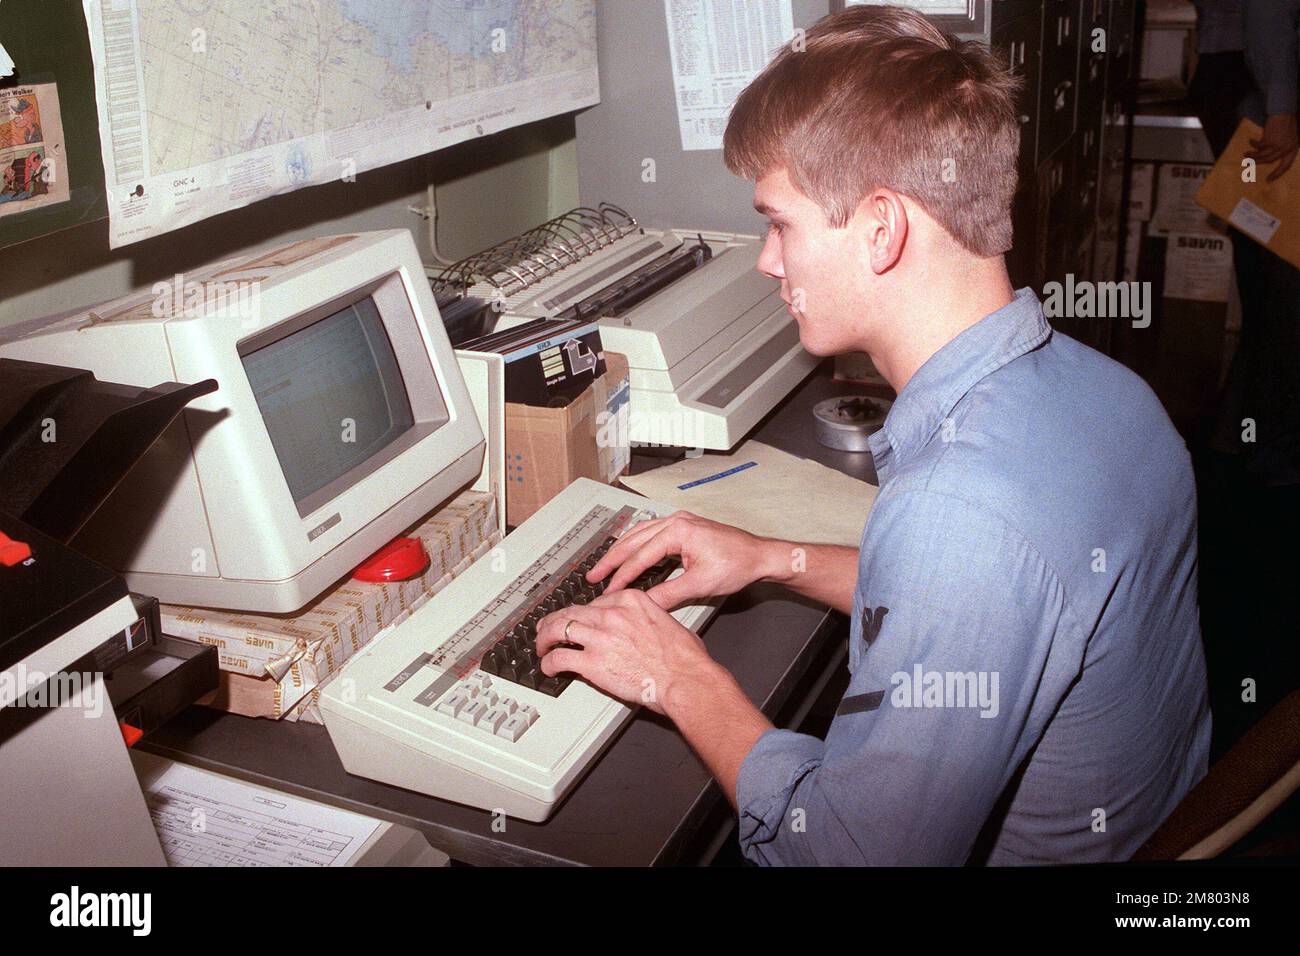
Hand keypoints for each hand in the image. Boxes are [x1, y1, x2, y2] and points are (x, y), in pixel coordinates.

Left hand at [536, 588, 717, 714]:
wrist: (684, 678)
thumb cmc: (684, 657)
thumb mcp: (667, 621)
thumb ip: (648, 617)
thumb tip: (646, 626)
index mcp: (630, 600)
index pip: (593, 602)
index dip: (581, 614)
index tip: (577, 620)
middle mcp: (612, 614)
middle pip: (570, 612)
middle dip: (554, 621)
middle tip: (546, 629)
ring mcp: (600, 637)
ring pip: (558, 630)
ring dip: (544, 639)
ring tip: (541, 647)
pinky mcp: (592, 662)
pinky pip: (559, 658)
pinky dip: (548, 663)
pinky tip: (548, 668)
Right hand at [586, 510, 780, 608]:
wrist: (759, 556)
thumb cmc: (737, 565)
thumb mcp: (700, 585)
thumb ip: (668, 594)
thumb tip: (644, 604)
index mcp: (678, 531)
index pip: (640, 557)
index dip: (622, 576)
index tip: (608, 591)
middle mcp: (676, 521)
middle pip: (633, 540)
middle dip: (612, 559)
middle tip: (592, 575)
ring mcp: (680, 521)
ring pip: (639, 533)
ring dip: (621, 550)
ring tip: (604, 565)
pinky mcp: (684, 526)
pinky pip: (650, 531)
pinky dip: (635, 543)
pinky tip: (628, 551)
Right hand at [1247, 113, 1298, 181]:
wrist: (1284, 113)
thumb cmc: (1287, 123)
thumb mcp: (1290, 137)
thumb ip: (1284, 147)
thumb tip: (1271, 157)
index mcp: (1293, 149)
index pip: (1286, 165)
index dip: (1277, 174)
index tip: (1269, 180)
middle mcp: (1286, 148)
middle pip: (1270, 161)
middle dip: (1257, 163)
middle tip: (1248, 165)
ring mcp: (1277, 145)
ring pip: (1262, 155)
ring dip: (1252, 155)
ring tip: (1245, 154)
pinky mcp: (1269, 140)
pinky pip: (1258, 146)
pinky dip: (1253, 144)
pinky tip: (1251, 141)